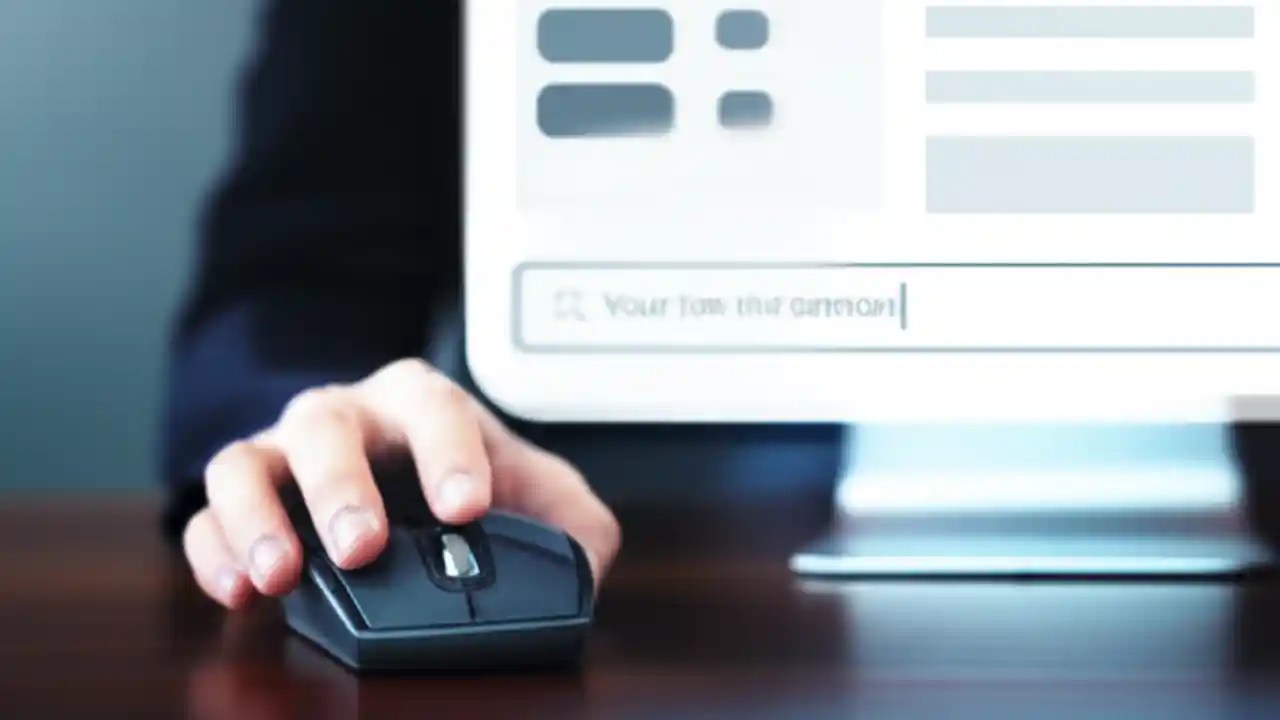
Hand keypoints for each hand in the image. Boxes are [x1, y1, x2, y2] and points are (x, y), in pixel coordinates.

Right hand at [182, 359, 620, 608]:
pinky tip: (237, 592)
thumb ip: (572, 525)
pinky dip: (213, 550)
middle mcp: (347, 416)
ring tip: (280, 575)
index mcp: (423, 402)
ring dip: (260, 516)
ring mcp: (285, 453)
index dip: (448, 453)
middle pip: (328, 425)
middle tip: (363, 547)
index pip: (435, 407)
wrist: (408, 479)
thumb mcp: (540, 496)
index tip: (467, 507)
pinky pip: (206, 515)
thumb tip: (581, 571)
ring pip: (248, 460)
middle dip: (343, 486)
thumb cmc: (469, 481)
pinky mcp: (243, 501)